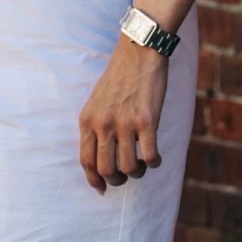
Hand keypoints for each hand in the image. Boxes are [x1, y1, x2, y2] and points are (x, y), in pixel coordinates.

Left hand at [78, 36, 169, 193]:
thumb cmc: (120, 79)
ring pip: (129, 168)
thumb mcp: (97, 102)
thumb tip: (100, 158)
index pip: (85, 161)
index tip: (102, 188)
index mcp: (87, 120)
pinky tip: (156, 158)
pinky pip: (150, 156)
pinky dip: (154, 163)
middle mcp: (103, 124)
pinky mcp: (146, 121)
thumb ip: (96, 128)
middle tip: (126, 175)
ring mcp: (124, 123)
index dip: (93, 180)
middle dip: (117, 180)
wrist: (138, 53)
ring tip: (142, 164)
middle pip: (106, 169)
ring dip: (137, 172)